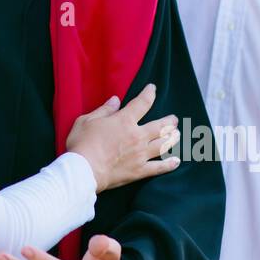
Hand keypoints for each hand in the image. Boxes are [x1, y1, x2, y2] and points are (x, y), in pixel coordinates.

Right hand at [65, 84, 179, 191]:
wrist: (84, 170)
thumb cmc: (82, 143)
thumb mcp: (87, 120)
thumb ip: (104, 110)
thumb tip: (116, 100)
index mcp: (124, 121)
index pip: (142, 103)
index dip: (149, 94)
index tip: (153, 88)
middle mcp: (137, 136)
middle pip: (160, 126)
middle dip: (169, 121)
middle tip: (175, 119)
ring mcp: (140, 154)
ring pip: (163, 144)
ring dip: (172, 138)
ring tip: (177, 135)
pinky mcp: (139, 171)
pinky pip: (159, 167)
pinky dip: (169, 164)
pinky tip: (176, 161)